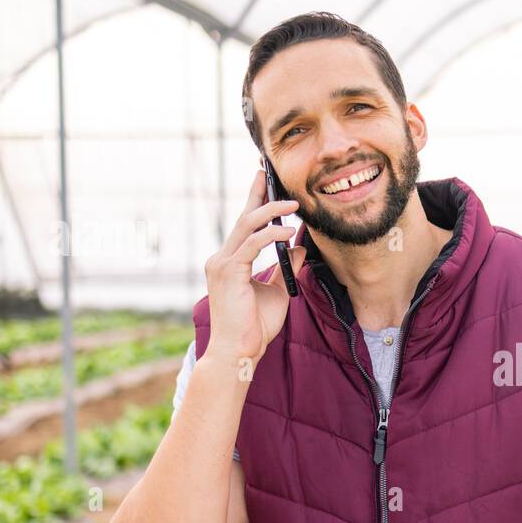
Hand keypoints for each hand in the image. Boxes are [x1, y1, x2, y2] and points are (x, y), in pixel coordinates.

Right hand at [203, 166, 305, 364]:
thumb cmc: (256, 327)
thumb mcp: (277, 291)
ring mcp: (222, 263)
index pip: (245, 226)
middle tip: (270, 172)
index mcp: (231, 261)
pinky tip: (290, 232)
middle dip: (258, 194)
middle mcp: (221, 258)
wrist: (240, 351)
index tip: (266, 182)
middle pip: (243, 218)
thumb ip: (285, 267)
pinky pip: (252, 244)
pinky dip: (272, 235)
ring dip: (271, 211)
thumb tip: (300, 248)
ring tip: (294, 205)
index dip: (256, 202)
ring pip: (246, 225)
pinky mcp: (228, 271)